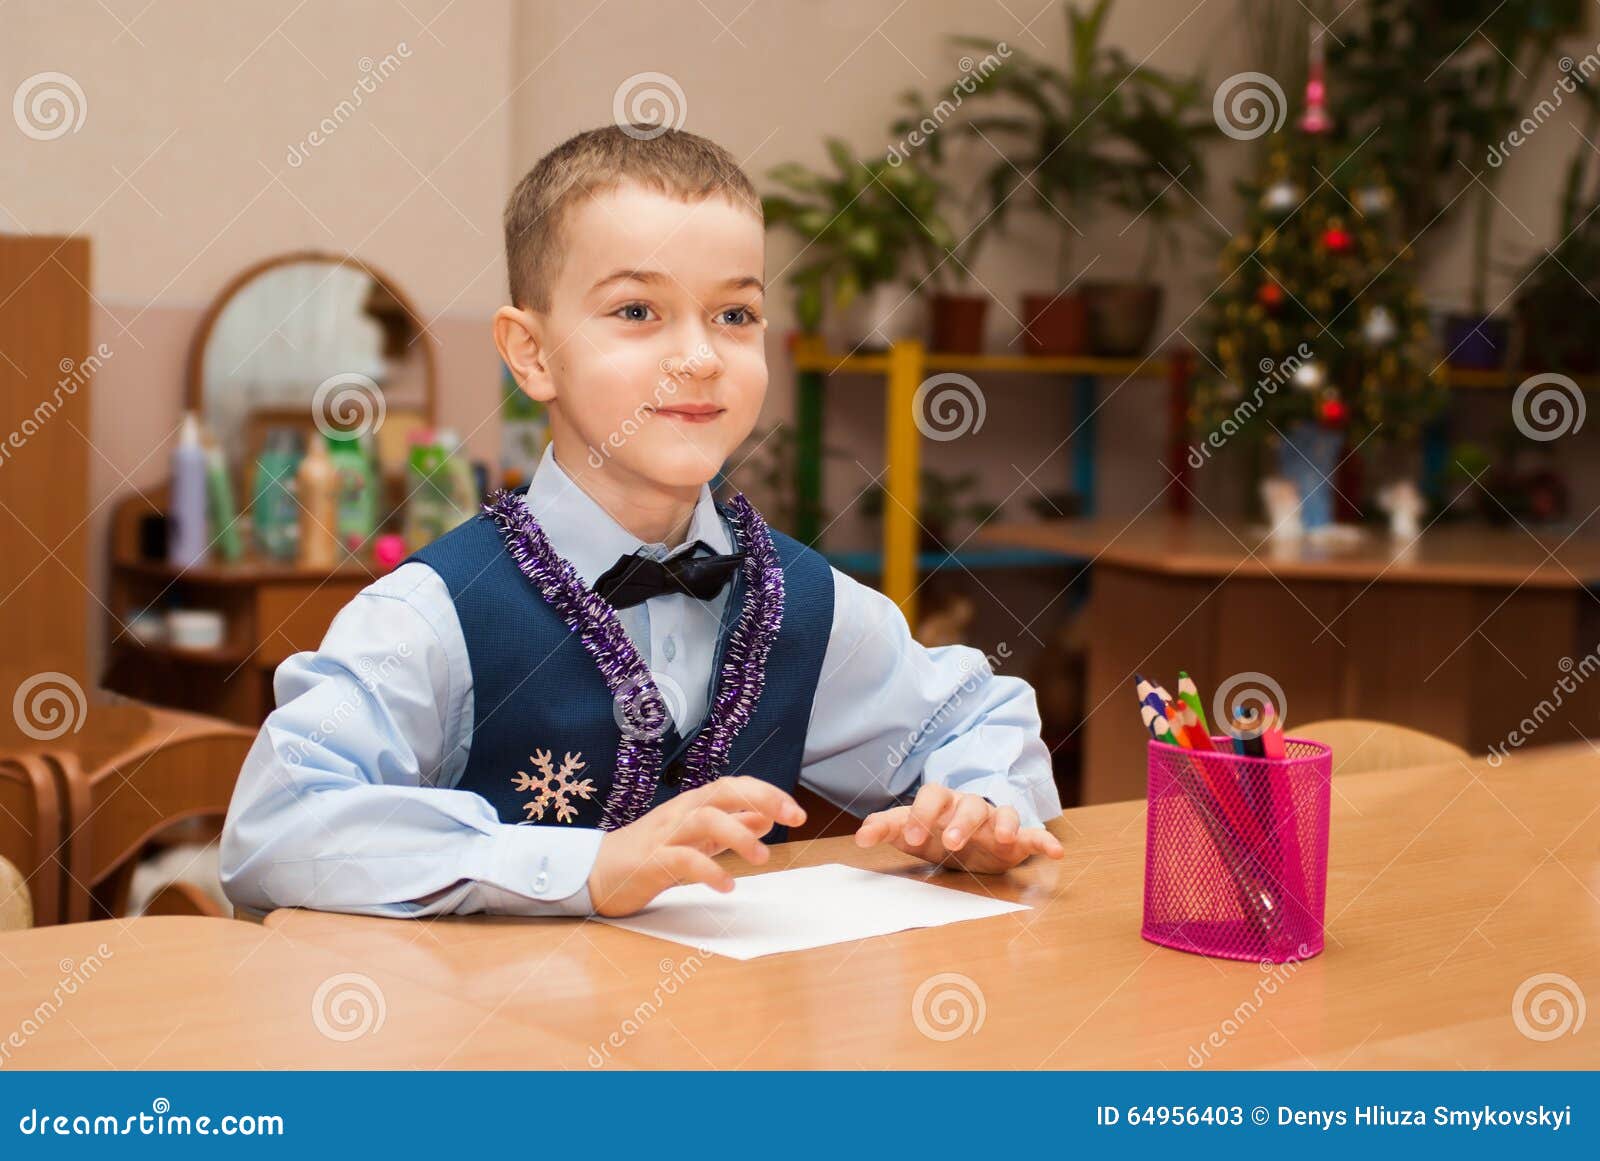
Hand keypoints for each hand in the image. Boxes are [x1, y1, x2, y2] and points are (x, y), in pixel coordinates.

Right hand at [587, 776, 805, 916]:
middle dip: (761, 799)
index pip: (734, 786)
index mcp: (693, 805)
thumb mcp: (696, 839)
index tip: (798, 812)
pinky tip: (727, 885)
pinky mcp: (649, 863)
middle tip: (793, 818)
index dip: (768, 794)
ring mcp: (663, 836)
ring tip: (763, 858)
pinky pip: (682, 860)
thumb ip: (729, 828)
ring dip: (738, 836)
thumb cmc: (648, 854)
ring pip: (704, 819)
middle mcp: (680, 813)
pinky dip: (708, 870)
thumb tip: (765, 817)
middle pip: (722, 791)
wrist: (594, 873)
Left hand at [853, 784, 1062, 872]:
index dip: (921, 814)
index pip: (931, 796)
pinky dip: (1046, 840)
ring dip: (1000, 824)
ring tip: (999, 838)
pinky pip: (1034, 834)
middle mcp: (969, 806)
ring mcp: (994, 821)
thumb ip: (885, 829)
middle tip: (949, 842)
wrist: (967, 847)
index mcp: (941, 803)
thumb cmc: (933, 835)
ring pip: (999, 813)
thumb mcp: (907, 834)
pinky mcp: (1017, 839)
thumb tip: (859, 837)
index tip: (910, 838)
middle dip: (960, 821)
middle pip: (967, 804)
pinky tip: (1056, 851)